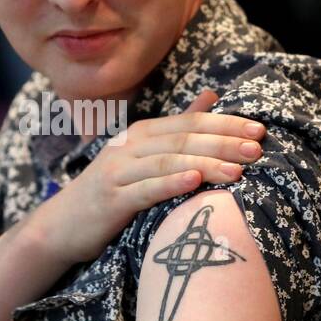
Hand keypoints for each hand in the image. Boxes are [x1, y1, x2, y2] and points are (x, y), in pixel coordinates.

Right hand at [29, 89, 264, 265]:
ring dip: (206, 163)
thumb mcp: (143, 155)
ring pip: (168, 162)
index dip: (225, 124)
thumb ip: (178, 126)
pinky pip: (146, 189)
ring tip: (239, 169)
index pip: (190, 122)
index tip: (258, 131)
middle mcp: (129, 145)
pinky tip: (195, 181)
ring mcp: (118, 171)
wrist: (62, 224)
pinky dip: (171, 183)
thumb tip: (212, 95)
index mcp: (142, 133)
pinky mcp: (111, 199)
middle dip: (223, 143)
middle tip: (257, 149)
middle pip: (184, 139)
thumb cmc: (111, 190)